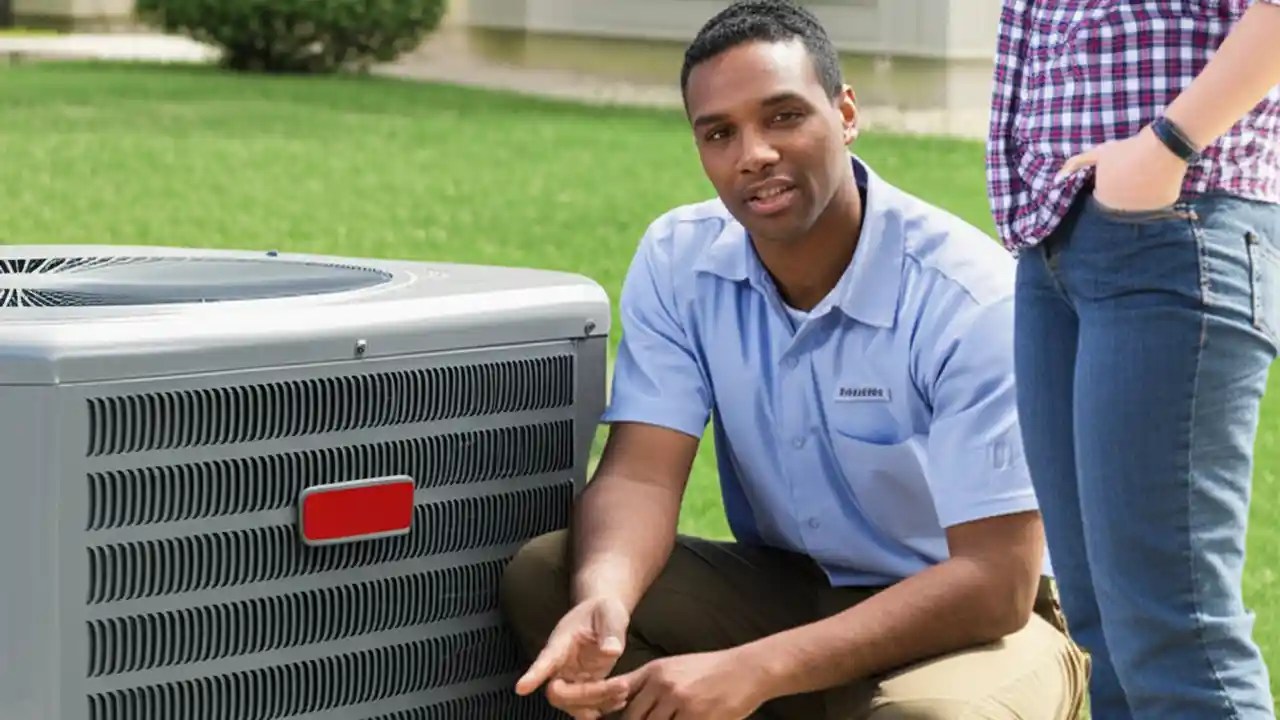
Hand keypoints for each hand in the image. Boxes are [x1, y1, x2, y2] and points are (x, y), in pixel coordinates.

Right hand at [514, 596, 631, 718]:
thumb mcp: (609, 612)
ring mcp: (571, 679)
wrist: (603, 616)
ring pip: (572, 705)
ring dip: (598, 704)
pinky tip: (620, 698)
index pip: (545, 660)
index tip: (521, 688)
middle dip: (587, 695)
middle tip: (620, 684)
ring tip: (623, 690)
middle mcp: (560, 665)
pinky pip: (586, 707)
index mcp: (560, 643)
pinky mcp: (583, 687)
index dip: (533, 675)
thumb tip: (612, 651)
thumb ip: (610, 630)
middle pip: (558, 693)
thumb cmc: (602, 611)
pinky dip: (602, 708)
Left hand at [561, 649, 769, 719]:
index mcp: (654, 671)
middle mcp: (661, 684)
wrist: (747, 669)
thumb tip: (626, 706)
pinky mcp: (695, 716)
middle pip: (631, 719)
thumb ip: (651, 686)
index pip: (618, 693)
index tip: (593, 719)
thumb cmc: (711, 672)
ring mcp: (678, 701)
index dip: (603, 710)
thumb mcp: (676, 669)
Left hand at [1056, 124, 1190, 212]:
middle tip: (1125, 183)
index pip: (1097, 206)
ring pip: (1135, 213)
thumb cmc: (1127, 151)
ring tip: (1140, 184)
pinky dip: (1153, 201)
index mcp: (1104, 202)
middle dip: (1117, 200)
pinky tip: (1154, 187)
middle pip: (1116, 212)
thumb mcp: (1099, 154)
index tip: (1107, 184)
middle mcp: (1123, 213)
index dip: (1101, 194)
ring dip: (1135, 203)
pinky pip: (1154, 209)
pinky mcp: (1163, 210)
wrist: (1165, 146)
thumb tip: (1056, 179)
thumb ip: (1075, 165)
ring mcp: (1145, 213)